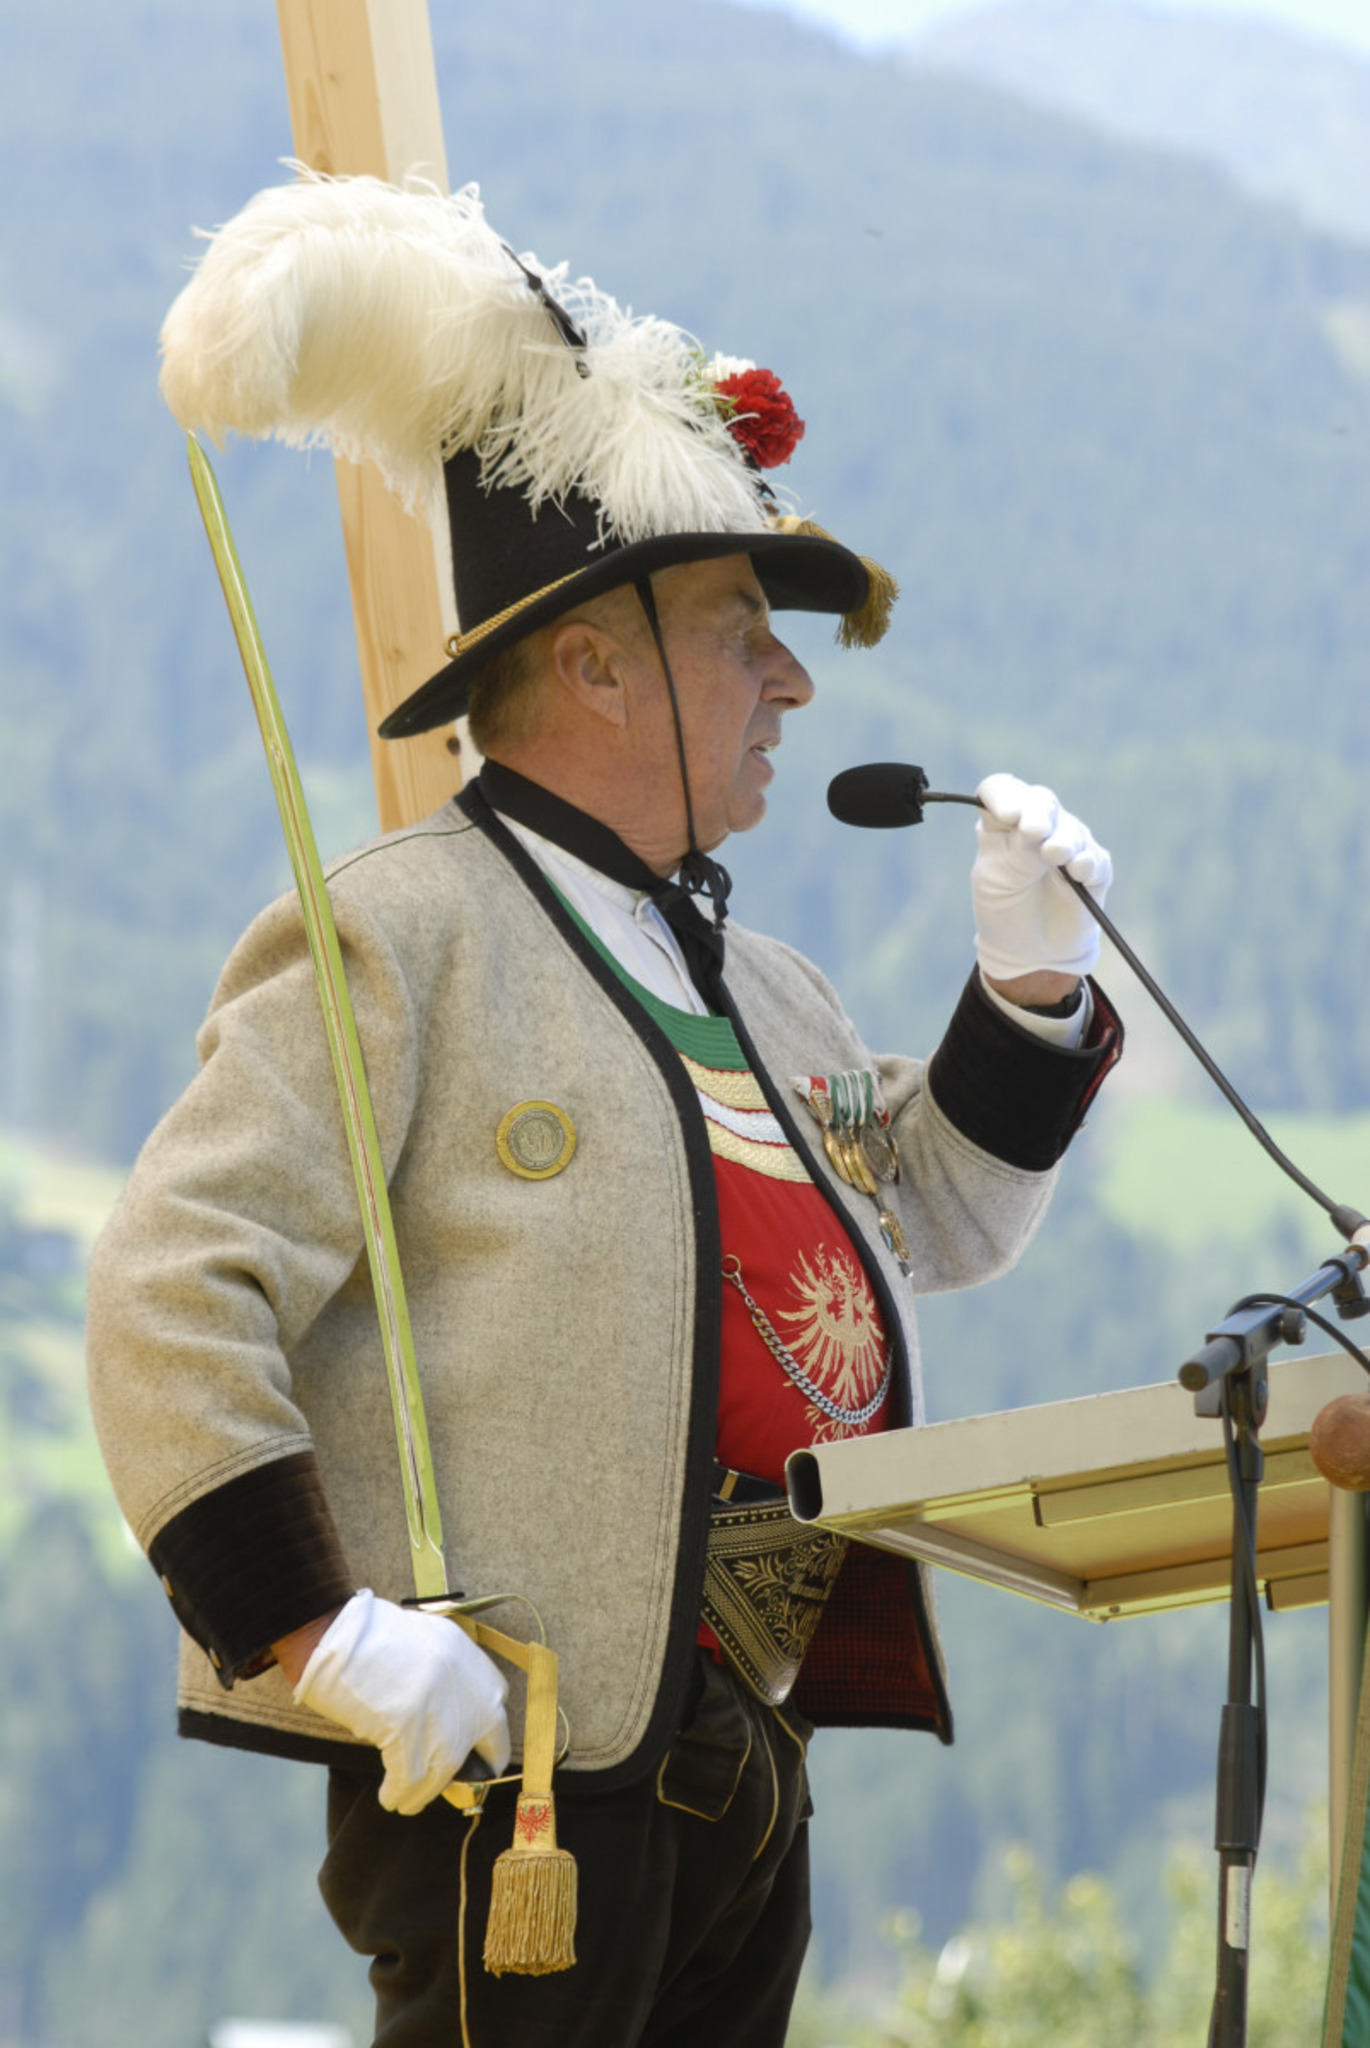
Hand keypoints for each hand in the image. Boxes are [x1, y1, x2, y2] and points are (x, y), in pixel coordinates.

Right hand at [293, 1589, 510, 1813]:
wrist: (336, 1634)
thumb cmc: (371, 1638)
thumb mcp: (428, 1645)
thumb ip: (448, 1677)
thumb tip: (451, 1720)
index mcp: (470, 1661)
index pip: (495, 1712)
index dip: (482, 1740)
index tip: (472, 1756)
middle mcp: (463, 1686)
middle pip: (479, 1745)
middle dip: (464, 1770)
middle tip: (447, 1783)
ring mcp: (438, 1710)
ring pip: (442, 1770)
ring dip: (425, 1792)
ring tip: (407, 1799)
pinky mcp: (408, 1731)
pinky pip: (410, 1778)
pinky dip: (399, 1793)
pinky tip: (390, 1797)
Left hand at [972, 773, 1111, 983]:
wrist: (1029, 949)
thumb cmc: (1004, 907)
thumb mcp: (995, 879)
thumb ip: (1014, 853)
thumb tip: (1038, 831)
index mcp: (1004, 821)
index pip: (1003, 790)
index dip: (1004, 797)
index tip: (1008, 816)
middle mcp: (1039, 824)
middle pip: (1042, 801)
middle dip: (1039, 814)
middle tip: (1034, 831)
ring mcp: (1069, 843)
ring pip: (1071, 830)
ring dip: (1063, 840)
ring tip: (1054, 854)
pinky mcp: (1094, 869)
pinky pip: (1095, 859)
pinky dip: (1086, 863)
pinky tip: (1078, 871)